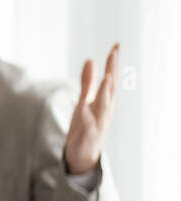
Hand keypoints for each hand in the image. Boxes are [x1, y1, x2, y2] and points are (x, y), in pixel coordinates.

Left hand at [64, 43, 119, 174]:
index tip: (116, 45)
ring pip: (103, 105)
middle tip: (114, 53)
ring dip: (105, 91)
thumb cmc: (86, 125)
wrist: (83, 156)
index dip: (113, 62)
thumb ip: (87, 81)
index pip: (111, 78)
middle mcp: (104, 110)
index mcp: (104, 100)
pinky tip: (83, 108)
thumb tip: (90, 59)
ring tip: (106, 77)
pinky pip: (87, 126)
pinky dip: (86, 117)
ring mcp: (97, 122)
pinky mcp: (87, 136)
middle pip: (110, 88)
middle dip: (112, 70)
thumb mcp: (85, 100)